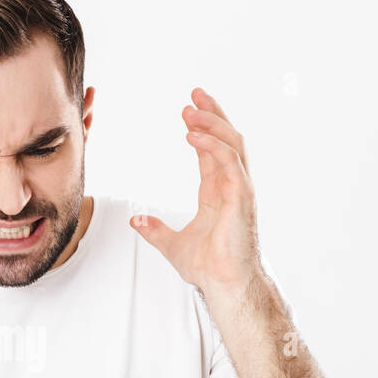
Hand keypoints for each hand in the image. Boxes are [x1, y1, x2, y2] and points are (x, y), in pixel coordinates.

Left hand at [130, 87, 261, 295]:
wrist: (225, 285)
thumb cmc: (209, 268)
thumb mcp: (172, 245)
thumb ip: (154, 230)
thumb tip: (135, 219)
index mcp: (218, 192)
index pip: (212, 151)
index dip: (200, 129)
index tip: (187, 110)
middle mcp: (232, 186)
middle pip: (226, 138)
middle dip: (212, 113)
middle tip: (195, 92)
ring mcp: (240, 189)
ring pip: (231, 143)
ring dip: (212, 122)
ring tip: (192, 108)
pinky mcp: (242, 197)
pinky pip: (229, 161)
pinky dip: (212, 145)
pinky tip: (192, 135)